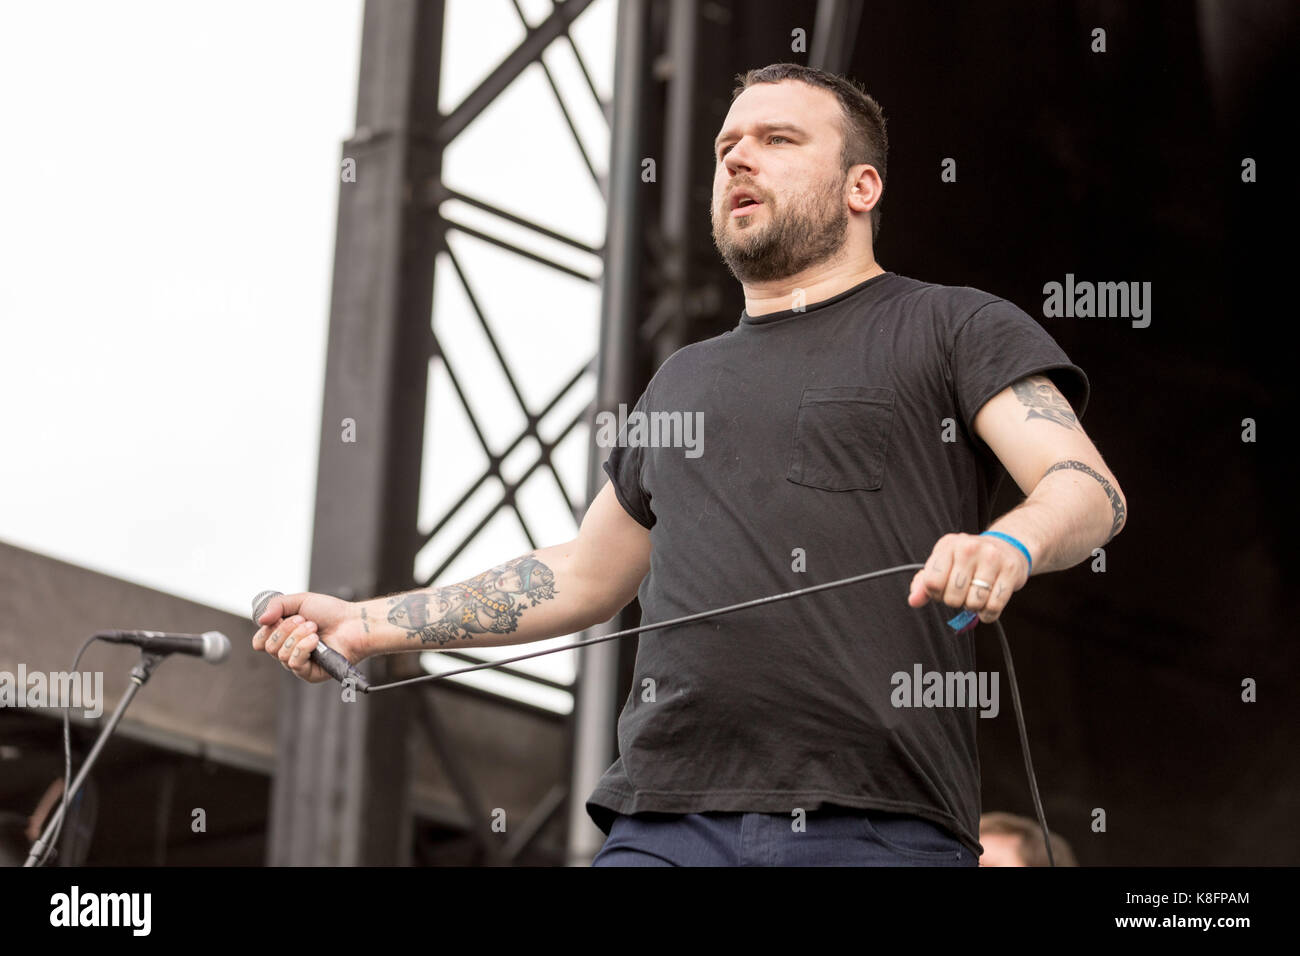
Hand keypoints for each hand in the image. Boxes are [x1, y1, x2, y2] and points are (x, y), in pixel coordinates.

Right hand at [251, 592, 364, 682]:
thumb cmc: (332, 613)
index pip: (259, 641)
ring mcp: (299, 663)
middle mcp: (289, 650)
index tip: (282, 617)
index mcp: (284, 636)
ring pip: (281, 654)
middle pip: (268, 646)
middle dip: (286, 629)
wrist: (354, 623)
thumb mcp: (300, 601)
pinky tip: (316, 641)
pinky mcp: (310, 674)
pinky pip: (294, 663)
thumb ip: (277, 605)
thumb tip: (260, 619)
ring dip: (298, 636)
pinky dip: (304, 647)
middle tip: (305, 620)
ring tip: (314, 628)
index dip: (267, 629)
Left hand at [907, 533, 1029, 622]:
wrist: (1007, 548)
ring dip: (973, 608)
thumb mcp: (944, 563)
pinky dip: (988, 614)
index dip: (935, 594)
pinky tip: (987, 604)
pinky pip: (994, 607)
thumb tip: (914, 601)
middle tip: (962, 594)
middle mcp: (969, 548)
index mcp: (948, 545)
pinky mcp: (1010, 571)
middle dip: (955, 602)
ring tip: (975, 597)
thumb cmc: (969, 560)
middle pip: (952, 596)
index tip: (942, 590)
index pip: (931, 582)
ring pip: (974, 603)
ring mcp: (992, 558)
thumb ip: (924, 583)